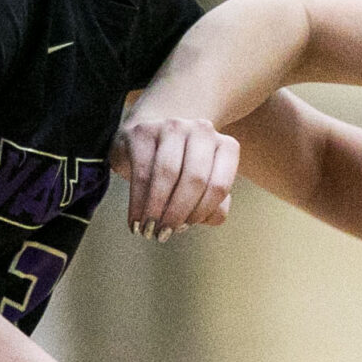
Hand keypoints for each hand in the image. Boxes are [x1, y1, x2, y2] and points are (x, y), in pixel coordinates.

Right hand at [113, 112, 237, 239]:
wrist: (149, 137)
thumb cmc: (182, 170)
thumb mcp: (203, 187)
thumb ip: (214, 206)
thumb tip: (205, 218)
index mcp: (226, 146)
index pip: (219, 186)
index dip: (202, 212)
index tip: (185, 227)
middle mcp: (202, 130)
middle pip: (194, 180)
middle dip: (178, 213)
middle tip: (163, 234)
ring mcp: (173, 126)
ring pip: (167, 175)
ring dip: (157, 209)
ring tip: (148, 230)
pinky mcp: (143, 131)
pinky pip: (142, 172)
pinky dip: (139, 201)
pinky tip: (135, 220)